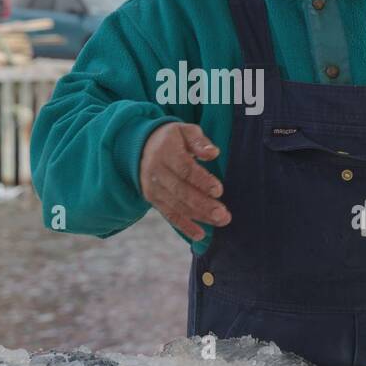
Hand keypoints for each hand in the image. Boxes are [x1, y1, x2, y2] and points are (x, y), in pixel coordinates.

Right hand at [139, 123, 229, 241]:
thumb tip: (213, 153)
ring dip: (199, 216)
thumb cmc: (172, 138)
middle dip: (203, 204)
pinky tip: (200, 234)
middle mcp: (156, 171)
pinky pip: (169, 215)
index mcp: (166, 151)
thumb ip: (199, 141)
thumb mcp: (185, 131)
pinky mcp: (153, 199)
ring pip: (176, 205)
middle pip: (181, 191)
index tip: (219, 190)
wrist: (141, 147)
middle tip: (223, 214)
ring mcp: (153, 187)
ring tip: (220, 221)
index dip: (202, 180)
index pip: (185, 168)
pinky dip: (184, 226)